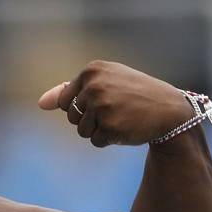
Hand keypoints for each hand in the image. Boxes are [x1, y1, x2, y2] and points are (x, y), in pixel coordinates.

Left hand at [38, 61, 193, 146]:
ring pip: (82, 131)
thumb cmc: (134, 95)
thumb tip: (41, 104)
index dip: (82, 107)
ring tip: (122, 118)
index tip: (106, 100)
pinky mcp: (110, 125)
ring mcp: (102, 106)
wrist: (170, 110)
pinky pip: (96, 141)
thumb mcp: (104, 84)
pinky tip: (127, 128)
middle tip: (117, 110)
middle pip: (72, 117)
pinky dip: (109, 140)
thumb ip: (70, 91)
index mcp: (92, 70)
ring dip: (100, 131)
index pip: (65, 101)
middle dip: (91, 120)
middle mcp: (94, 86)